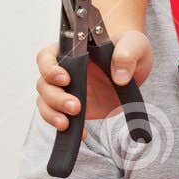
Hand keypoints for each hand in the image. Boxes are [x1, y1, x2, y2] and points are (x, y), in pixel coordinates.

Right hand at [34, 30, 152, 130]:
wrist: (134, 68)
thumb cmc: (129, 48)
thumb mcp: (134, 45)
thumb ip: (127, 54)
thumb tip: (120, 75)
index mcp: (71, 50)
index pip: (46, 57)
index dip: (50, 69)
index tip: (65, 79)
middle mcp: (63, 70)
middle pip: (44, 84)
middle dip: (55, 98)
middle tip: (75, 106)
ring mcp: (67, 90)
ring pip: (46, 102)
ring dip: (53, 114)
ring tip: (68, 123)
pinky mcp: (74, 107)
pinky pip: (61, 118)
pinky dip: (68, 128)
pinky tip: (81, 133)